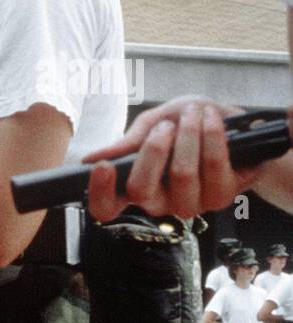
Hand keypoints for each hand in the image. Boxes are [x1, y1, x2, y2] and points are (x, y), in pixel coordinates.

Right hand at [83, 97, 258, 221]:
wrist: (231, 124)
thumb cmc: (186, 125)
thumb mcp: (153, 123)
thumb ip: (130, 141)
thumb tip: (92, 158)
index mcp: (135, 187)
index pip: (106, 208)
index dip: (99, 193)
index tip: (102, 166)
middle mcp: (158, 202)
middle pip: (140, 190)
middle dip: (153, 149)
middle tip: (166, 126)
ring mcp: (188, 203)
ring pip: (180, 175)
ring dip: (187, 136)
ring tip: (194, 114)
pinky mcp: (220, 197)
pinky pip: (213, 166)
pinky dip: (211, 136)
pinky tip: (212, 120)